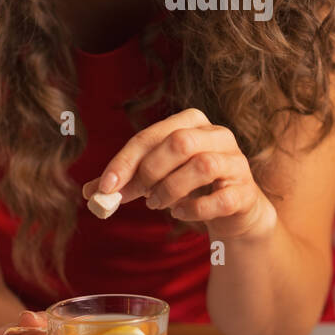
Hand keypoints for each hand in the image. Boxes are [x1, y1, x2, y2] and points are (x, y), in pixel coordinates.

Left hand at [82, 107, 276, 243]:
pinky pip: (220, 198)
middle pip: (179, 142)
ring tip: (158, 203)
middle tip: (139, 196)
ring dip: (171, 189)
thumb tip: (89, 192)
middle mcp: (217, 135)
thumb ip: (126, 181)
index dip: (125, 161)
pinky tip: (180, 212)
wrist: (234, 209)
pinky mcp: (245, 191)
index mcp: (191, 122)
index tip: (106, 186)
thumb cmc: (190, 185)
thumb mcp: (157, 177)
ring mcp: (236, 161)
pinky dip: (193, 209)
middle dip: (151, 172)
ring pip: (202, 166)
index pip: (151, 135)